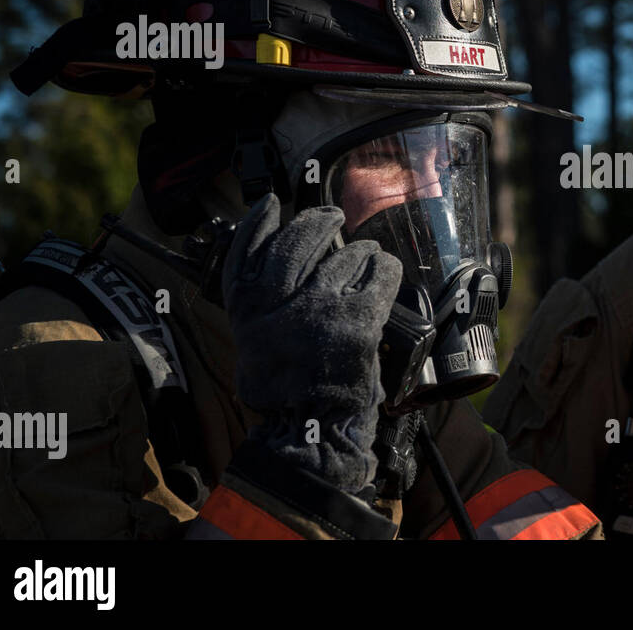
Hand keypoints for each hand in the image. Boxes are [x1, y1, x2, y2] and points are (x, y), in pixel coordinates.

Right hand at [222, 193, 401, 493]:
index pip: (247, 252)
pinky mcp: (358, 319)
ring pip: (344, 257)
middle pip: (297, 243)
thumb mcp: (254, 349)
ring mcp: (320, 309)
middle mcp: (281, 305)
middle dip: (315, 222)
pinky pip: (377, 276)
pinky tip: (386, 267)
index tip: (269, 202)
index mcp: (248, 313)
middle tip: (329, 216)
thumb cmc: (286, 394)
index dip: (258, 222)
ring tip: (365, 253)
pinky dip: (384, 268)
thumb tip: (281, 277)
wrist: (312, 429)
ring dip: (359, 251)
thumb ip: (262, 312)